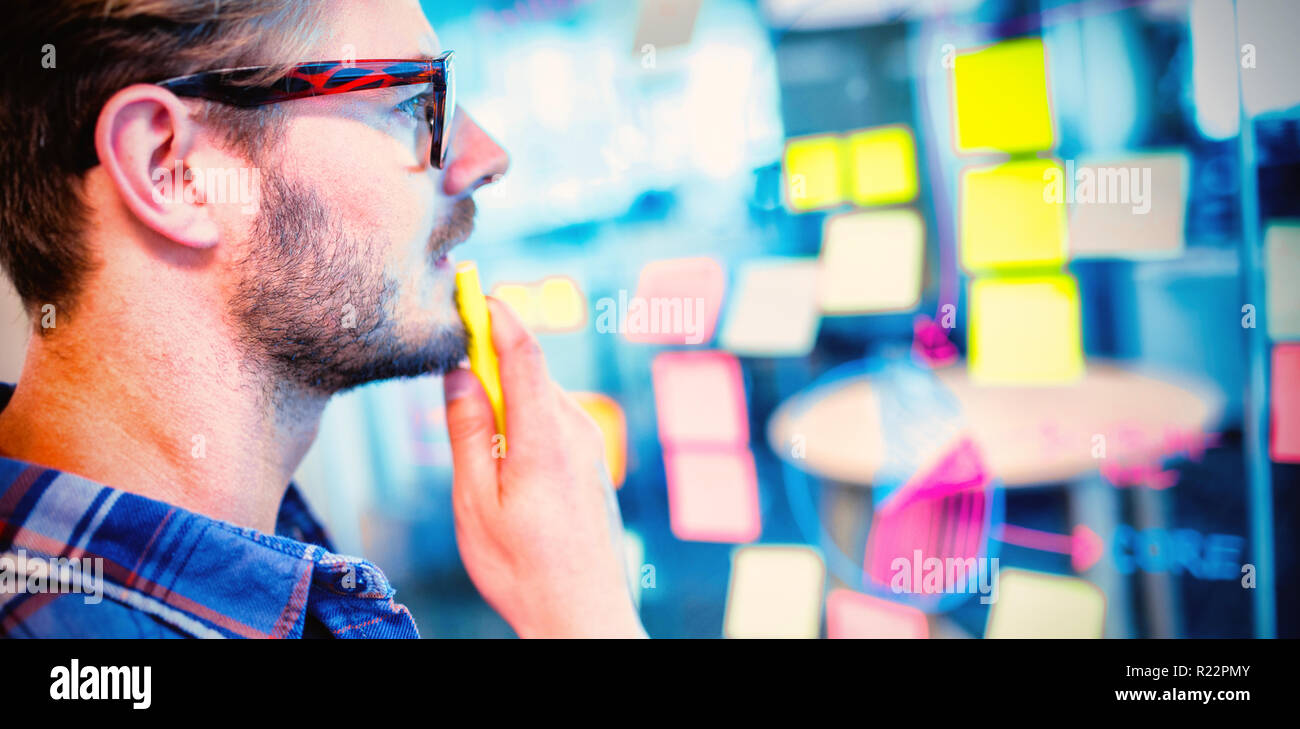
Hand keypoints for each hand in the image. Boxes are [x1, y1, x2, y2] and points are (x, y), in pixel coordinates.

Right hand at [443, 298, 644, 637]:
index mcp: (545, 435)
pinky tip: (502, 461)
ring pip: (539, 397)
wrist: (583, 613)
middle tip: (450, 364)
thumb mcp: (476, 501)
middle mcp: (576, 430)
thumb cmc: (523, 567)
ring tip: (473, 437)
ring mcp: (590, 445)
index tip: (469, 290)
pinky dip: (522, 418)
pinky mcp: (592, 461)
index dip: (495, 315)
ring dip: (504, 397)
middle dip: (489, 359)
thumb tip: (460, 372)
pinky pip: (551, 421)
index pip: (523, 351)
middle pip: (529, 371)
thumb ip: (467, 431)